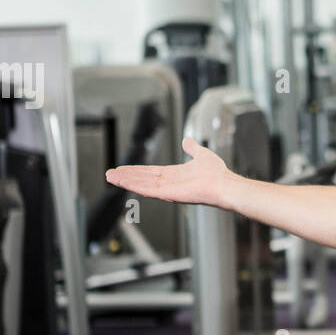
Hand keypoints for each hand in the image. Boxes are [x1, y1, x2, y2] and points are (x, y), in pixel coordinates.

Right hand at [104, 136, 231, 207]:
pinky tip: (123, 181)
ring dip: (126, 180)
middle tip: (110, 174)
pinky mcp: (169, 194)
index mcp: (175, 175)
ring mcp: (168, 190)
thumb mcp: (201, 155)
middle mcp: (170, 183)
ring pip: (142, 184)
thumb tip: (187, 140)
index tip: (124, 169)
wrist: (225, 184)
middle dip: (126, 176)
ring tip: (111, 177)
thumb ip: (192, 148)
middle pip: (143, 179)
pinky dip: (134, 185)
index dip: (137, 170)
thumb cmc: (217, 174)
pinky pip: (148, 189)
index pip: (151, 172)